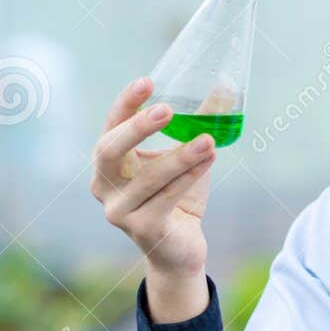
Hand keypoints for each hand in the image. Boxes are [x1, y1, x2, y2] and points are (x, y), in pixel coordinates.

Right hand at [90, 78, 217, 316]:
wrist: (180, 249)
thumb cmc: (178, 196)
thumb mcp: (186, 156)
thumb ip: (198, 122)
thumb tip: (226, 86)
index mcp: (108, 162)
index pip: (111, 126)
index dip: (126, 104)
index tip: (148, 81)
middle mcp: (104, 185)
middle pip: (109, 151)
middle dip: (138, 128)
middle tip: (169, 109)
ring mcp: (119, 211)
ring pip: (147, 178)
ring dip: (180, 156)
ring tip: (208, 139)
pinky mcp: (142, 229)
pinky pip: (164, 199)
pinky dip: (187, 178)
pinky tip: (207, 160)